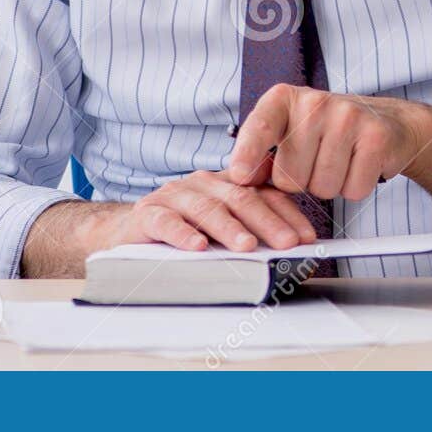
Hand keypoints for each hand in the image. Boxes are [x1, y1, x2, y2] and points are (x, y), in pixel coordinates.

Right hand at [99, 169, 317, 253]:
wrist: (125, 233)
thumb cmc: (180, 233)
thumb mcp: (220, 229)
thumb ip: (250, 230)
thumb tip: (291, 247)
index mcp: (225, 184)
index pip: (264, 193)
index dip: (287, 214)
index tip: (306, 236)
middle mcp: (202, 184)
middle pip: (240, 199)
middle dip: (268, 222)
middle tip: (286, 243)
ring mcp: (174, 196)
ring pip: (207, 208)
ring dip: (229, 228)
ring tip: (247, 246)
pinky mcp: (148, 214)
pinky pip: (167, 222)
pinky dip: (183, 234)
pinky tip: (196, 247)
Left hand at [227, 86, 431, 200]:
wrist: (388, 121)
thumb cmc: (328, 132)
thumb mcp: (289, 133)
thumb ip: (262, 156)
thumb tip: (241, 179)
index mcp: (284, 99)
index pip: (260, 126)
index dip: (248, 153)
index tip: (239, 175)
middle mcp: (315, 102)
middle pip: (290, 176)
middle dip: (301, 182)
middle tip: (318, 161)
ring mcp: (348, 116)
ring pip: (322, 188)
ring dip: (330, 187)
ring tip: (340, 162)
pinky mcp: (376, 137)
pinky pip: (354, 189)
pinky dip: (356, 188)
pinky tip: (360, 165)